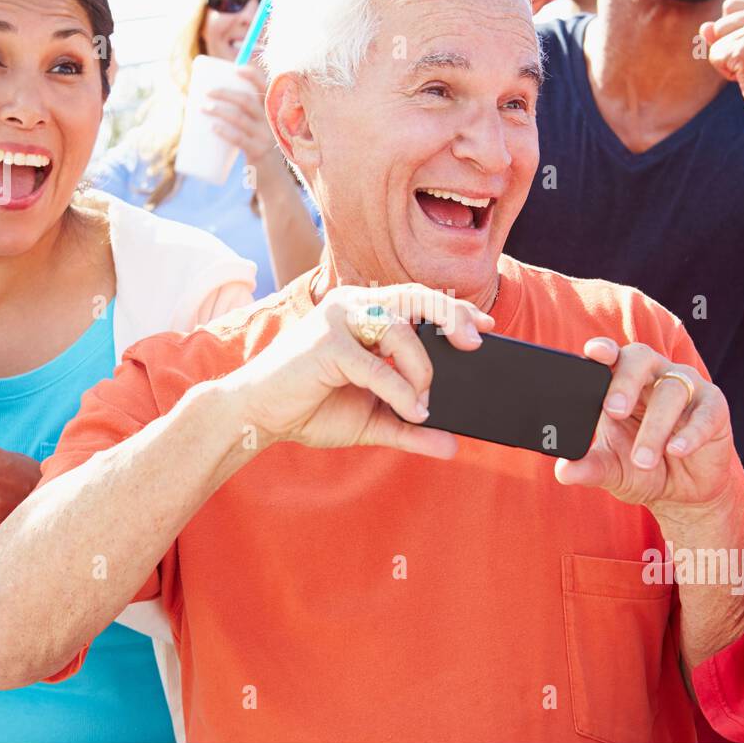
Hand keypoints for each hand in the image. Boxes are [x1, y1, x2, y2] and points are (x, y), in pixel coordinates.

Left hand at [204, 64, 280, 168]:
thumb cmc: (258, 149)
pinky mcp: (258, 152)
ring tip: (203, 108)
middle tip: (206, 92)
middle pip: (246, 100)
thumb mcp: (258, 130)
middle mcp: (271, 121)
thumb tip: (213, 101)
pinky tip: (213, 127)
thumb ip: (244, 115)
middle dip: (225, 93)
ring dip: (219, 110)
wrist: (273, 179)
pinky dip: (225, 131)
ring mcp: (266, 137)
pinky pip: (239, 139)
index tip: (235, 69)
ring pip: (239, 118)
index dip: (252, 75)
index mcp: (271, 111)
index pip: (265, 87)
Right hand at [225, 284, 493, 456]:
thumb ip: (411, 428)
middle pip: (416, 298)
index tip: (485, 328)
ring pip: (401, 331)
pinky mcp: (325, 342)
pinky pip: (377, 366)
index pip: (418, 298)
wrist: (258, 415)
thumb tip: (453, 445)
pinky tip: (411, 410)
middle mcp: (353, 305)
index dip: (454, 310)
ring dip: (420, 372)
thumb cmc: (310, 408)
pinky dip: (400, 391)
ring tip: (421, 404)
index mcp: (364, 311)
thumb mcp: (372, 420)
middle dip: (451, 318)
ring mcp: (337, 320)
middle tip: (473, 345)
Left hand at [554, 339, 733, 514]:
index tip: (594, 353)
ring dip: (655, 427)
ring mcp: (687, 389)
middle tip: (614, 410)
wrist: (682, 494)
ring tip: (642, 460)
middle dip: (626, 381)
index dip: (604, 350)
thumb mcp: (612, 471)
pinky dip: (691, 432)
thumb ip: (590, 467)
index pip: (612, 356)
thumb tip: (563, 471)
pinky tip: (676, 449)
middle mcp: (655, 377)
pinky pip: (706, 412)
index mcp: (623, 383)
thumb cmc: (643, 470)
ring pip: (671, 390)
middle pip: (641, 358)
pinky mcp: (714, 408)